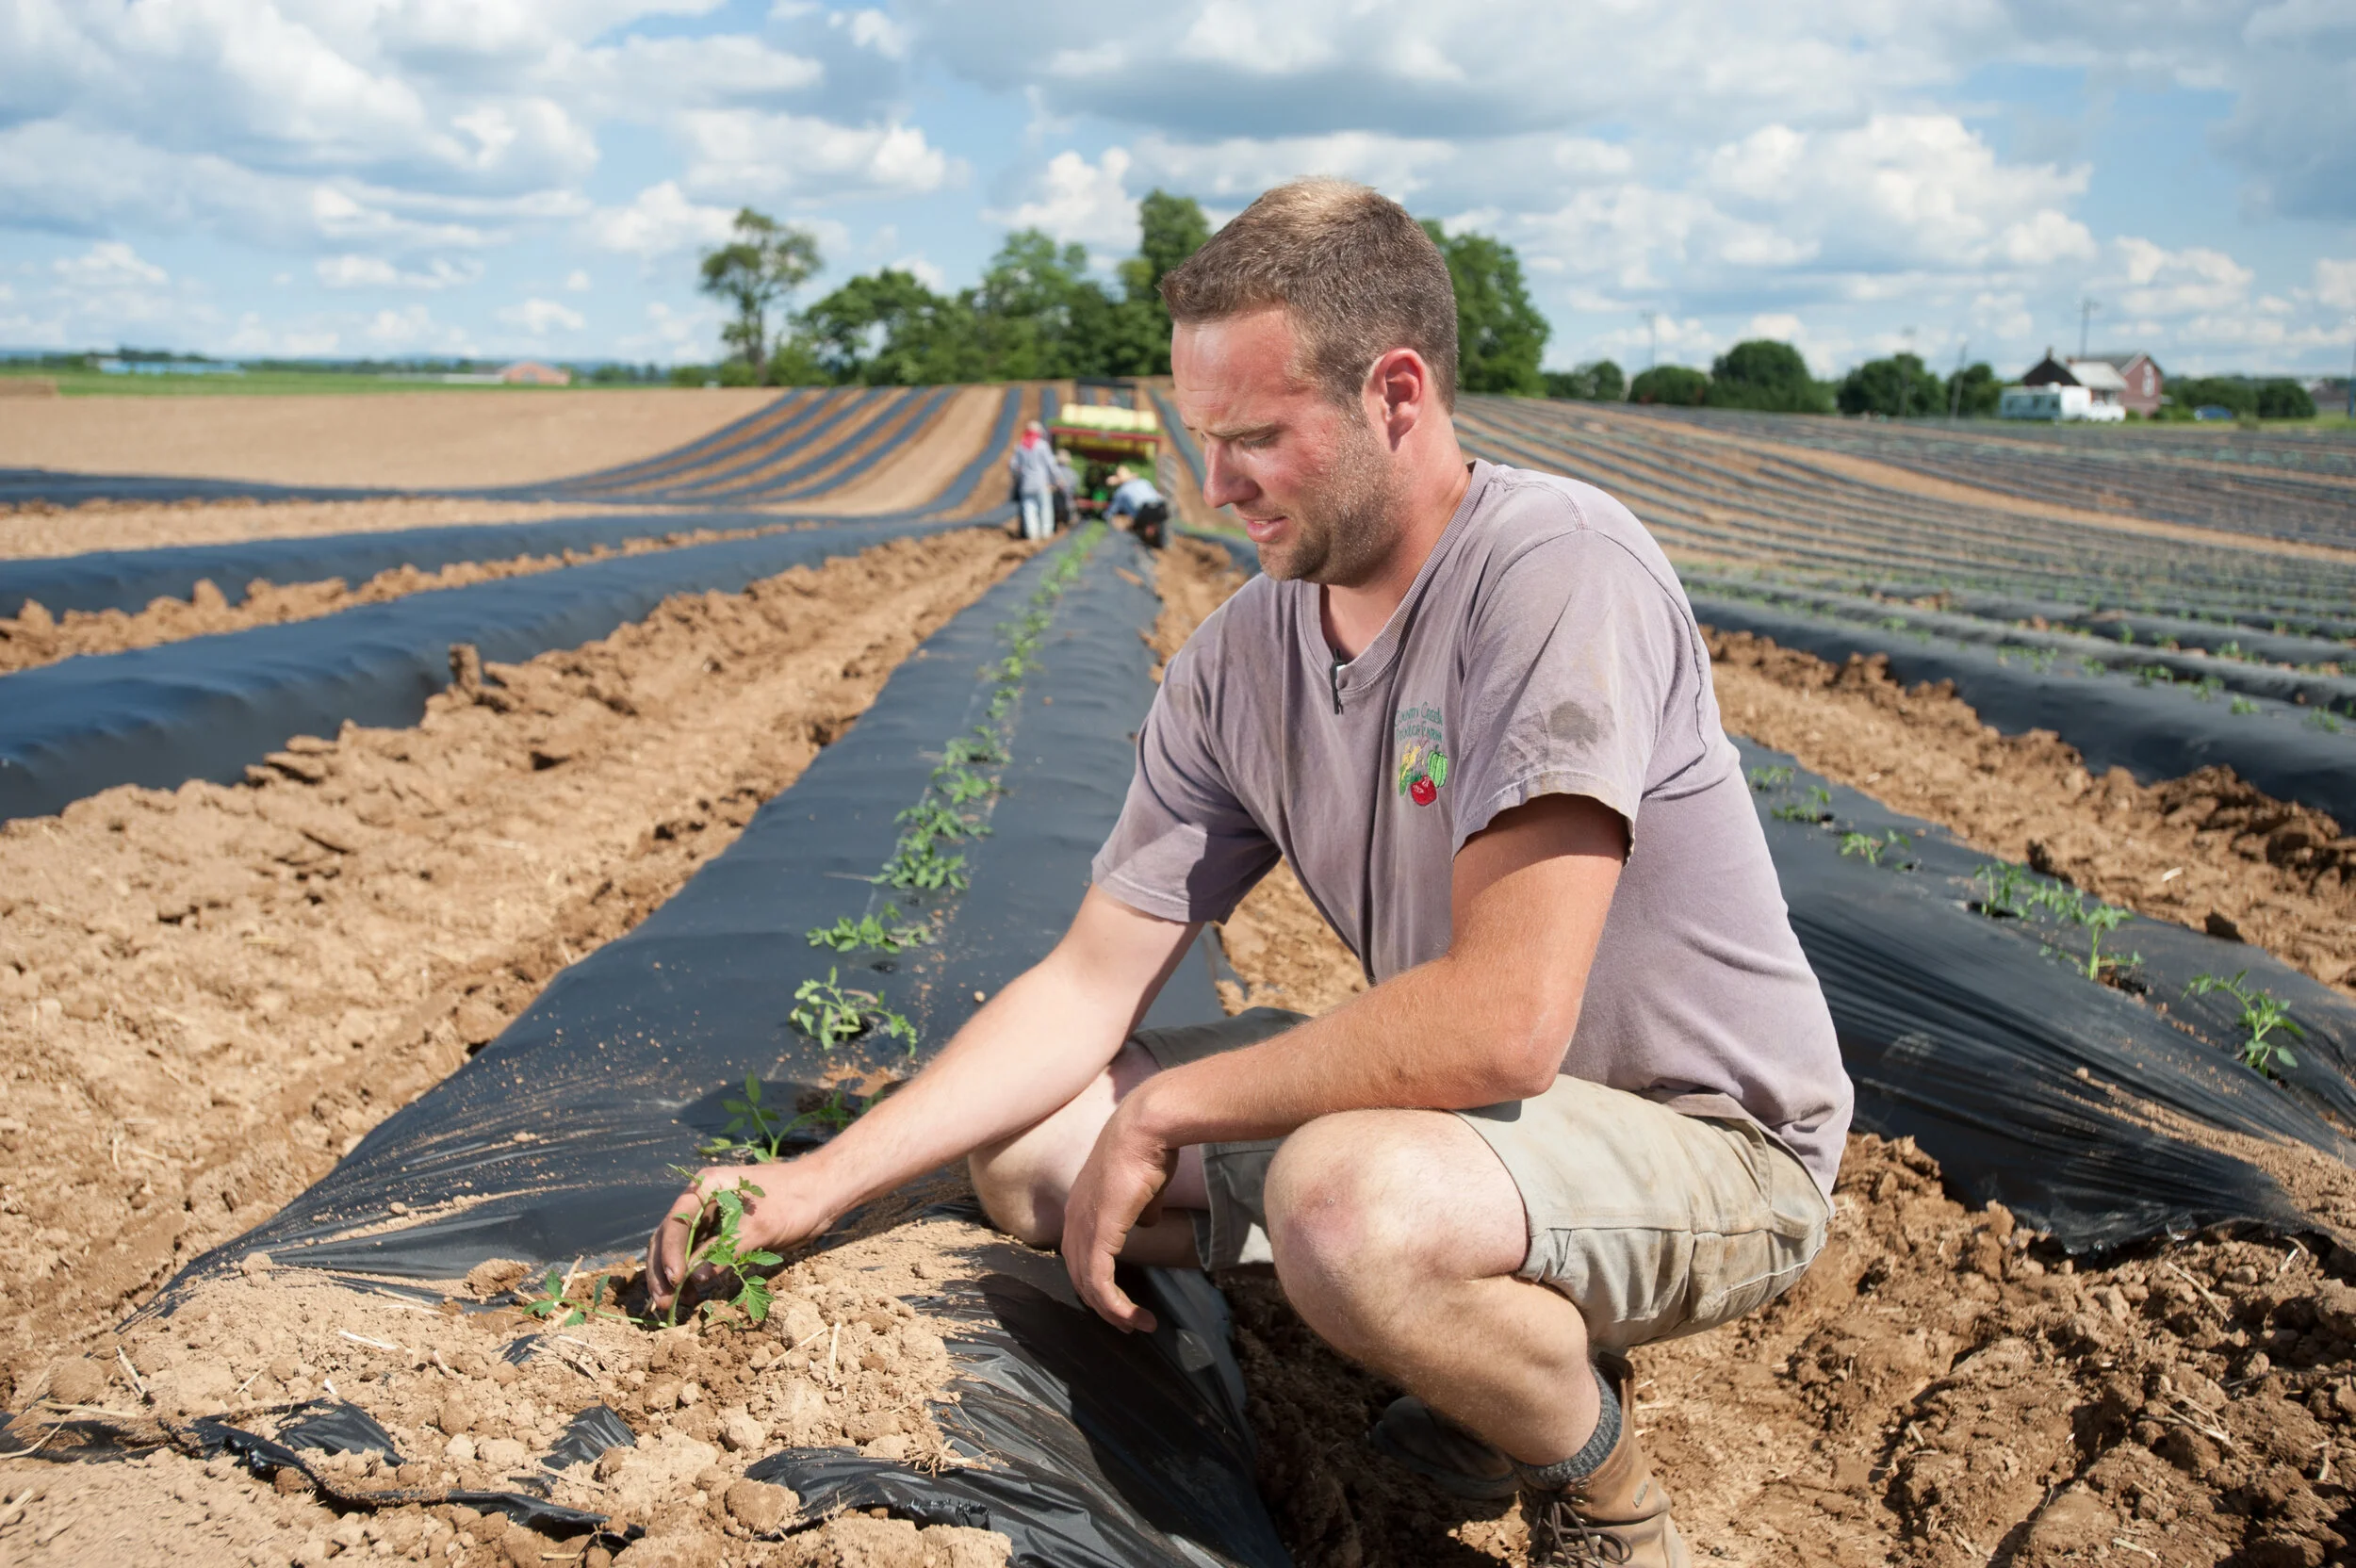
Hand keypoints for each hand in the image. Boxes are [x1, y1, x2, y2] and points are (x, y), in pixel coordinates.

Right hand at [645, 1161, 832, 1311]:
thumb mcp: (759, 1227)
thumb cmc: (793, 1201)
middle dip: (664, 1270)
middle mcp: (703, 1201)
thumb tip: (695, 1278)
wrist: (823, 1195)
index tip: (675, 1280)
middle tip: (663, 1302)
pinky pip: (701, 1255)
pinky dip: (694, 1274)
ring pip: (682, 1249)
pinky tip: (693, 1294)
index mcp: (706, 1187)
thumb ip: (725, 1250)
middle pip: (669, 1236)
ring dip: (676, 1276)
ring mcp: (713, 1218)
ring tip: (675, 1304)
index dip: (670, 1252)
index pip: (675, 1222)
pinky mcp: (725, 1234)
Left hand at [1060, 1093, 1178, 1332]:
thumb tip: (1149, 1221)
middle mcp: (1074, 1219)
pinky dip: (1115, 1306)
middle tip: (1127, 1323)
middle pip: (1079, 1275)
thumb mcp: (1144, 1187)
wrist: (1145, 1130)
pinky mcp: (1098, 1235)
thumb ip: (1143, 1208)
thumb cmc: (1148, 1149)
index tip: (1120, 1297)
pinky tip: (1132, 1317)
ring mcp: (1082, 1227)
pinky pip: (1100, 1283)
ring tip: (1137, 1325)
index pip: (1080, 1254)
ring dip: (1113, 1312)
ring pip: (1089, 1285)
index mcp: (1081, 1206)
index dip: (1097, 1279)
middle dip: (1103, 1304)